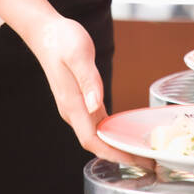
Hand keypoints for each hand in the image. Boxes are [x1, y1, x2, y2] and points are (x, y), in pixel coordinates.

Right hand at [33, 14, 155, 170]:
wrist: (45, 32)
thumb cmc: (62, 40)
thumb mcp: (78, 54)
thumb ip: (88, 80)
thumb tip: (95, 105)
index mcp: (72, 103)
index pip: (92, 139)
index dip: (112, 153)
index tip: (134, 161)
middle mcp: (72, 110)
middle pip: (96, 143)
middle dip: (119, 154)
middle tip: (148, 161)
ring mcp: (75, 106)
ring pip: (96, 135)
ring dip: (116, 145)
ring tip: (141, 150)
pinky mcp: (79, 100)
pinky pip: (96, 123)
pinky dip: (110, 132)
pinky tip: (123, 132)